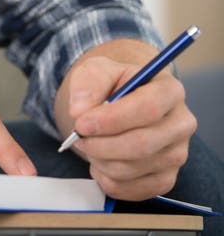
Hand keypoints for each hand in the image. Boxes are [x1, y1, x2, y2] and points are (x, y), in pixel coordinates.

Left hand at [67, 55, 196, 200]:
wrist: (120, 103)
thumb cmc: (113, 85)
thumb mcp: (97, 70)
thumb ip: (88, 83)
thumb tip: (80, 110)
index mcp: (170, 90)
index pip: (148, 109)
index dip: (112, 120)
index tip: (81, 123)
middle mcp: (181, 124)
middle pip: (141, 144)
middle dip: (101, 145)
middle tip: (78, 137)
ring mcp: (176, 155)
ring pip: (132, 169)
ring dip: (100, 160)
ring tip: (89, 144)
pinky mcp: (166, 179)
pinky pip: (132, 190)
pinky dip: (107, 179)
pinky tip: (101, 161)